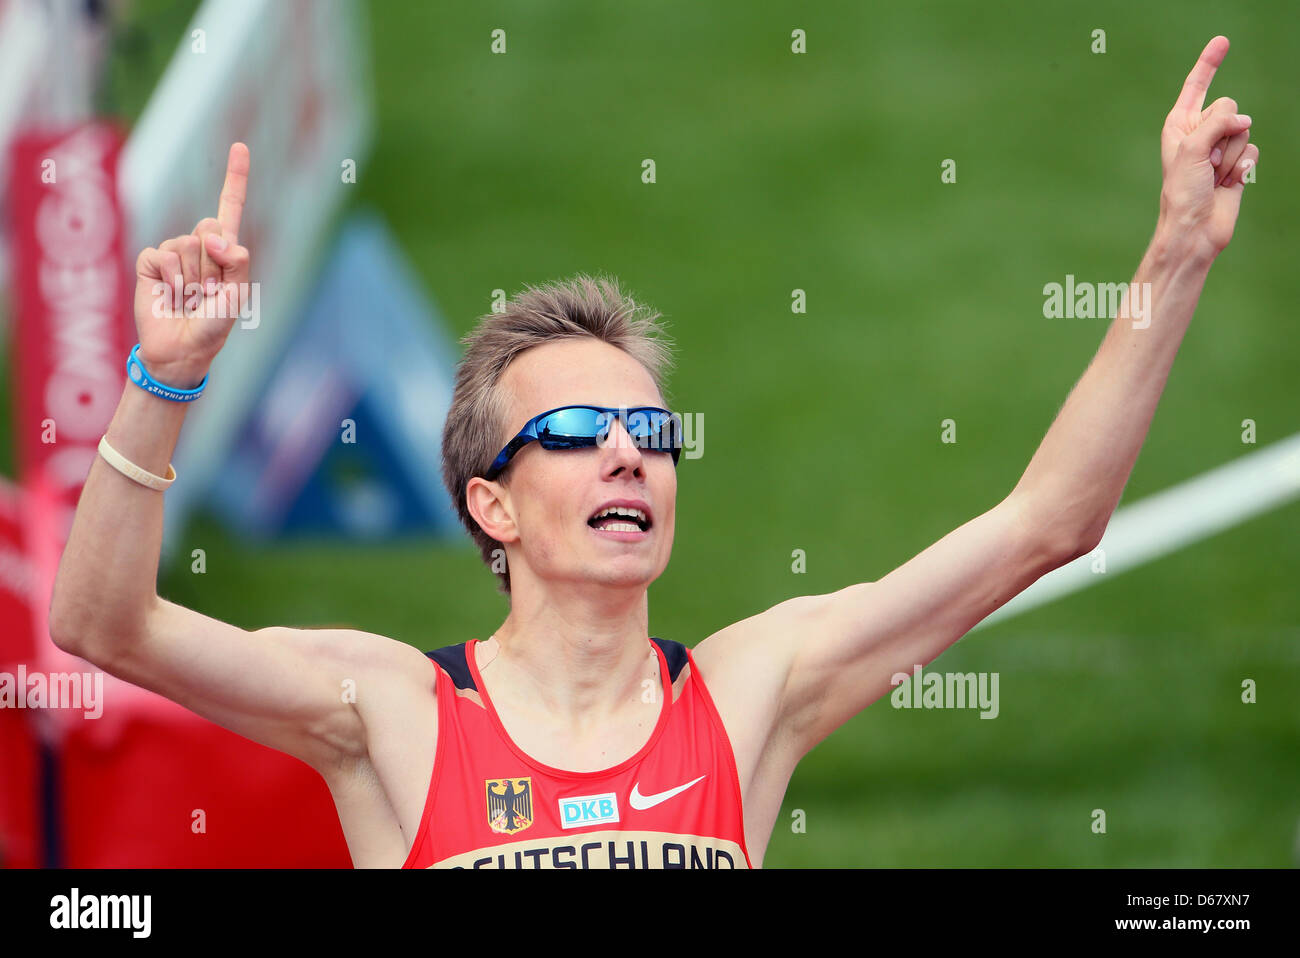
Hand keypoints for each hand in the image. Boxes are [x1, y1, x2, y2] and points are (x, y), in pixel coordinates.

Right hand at [132, 143, 250, 387]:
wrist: (180, 352)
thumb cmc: (212, 327)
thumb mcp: (236, 296)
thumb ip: (237, 263)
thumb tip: (214, 236)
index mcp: (225, 252)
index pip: (230, 208)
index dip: (235, 177)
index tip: (240, 145)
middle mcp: (200, 247)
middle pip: (209, 227)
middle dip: (214, 261)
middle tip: (208, 291)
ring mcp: (173, 253)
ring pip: (187, 245)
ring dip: (192, 277)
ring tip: (190, 298)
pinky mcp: (150, 263)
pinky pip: (161, 256)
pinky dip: (170, 278)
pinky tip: (170, 296)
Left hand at [1158, 36, 1258, 260]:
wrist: (1195, 230)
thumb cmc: (1183, 193)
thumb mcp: (1191, 149)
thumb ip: (1217, 123)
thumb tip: (1244, 119)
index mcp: (1179, 125)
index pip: (1196, 86)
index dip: (1209, 63)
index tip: (1222, 40)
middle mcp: (1199, 133)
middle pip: (1229, 106)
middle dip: (1222, 132)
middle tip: (1207, 160)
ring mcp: (1220, 148)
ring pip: (1244, 130)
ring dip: (1231, 155)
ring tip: (1213, 176)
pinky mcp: (1236, 164)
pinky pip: (1253, 149)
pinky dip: (1242, 167)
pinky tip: (1227, 184)